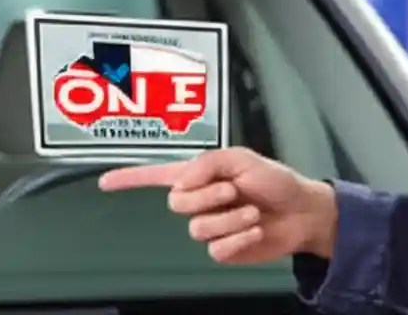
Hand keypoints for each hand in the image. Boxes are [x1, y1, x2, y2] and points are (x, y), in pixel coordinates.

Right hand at [98, 147, 338, 264]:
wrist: (302, 211)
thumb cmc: (275, 180)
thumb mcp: (241, 158)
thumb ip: (206, 163)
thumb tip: (181, 182)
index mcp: (201, 175)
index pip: (156, 175)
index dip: (130, 178)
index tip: (104, 182)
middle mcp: (200, 200)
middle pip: (176, 202)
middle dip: (209, 195)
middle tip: (235, 190)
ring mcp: (210, 226)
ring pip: (196, 228)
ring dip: (229, 217)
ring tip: (251, 211)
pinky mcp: (223, 249)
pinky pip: (216, 249)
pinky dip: (239, 236)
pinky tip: (254, 229)